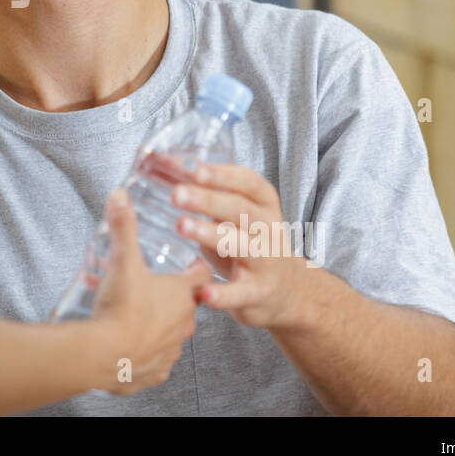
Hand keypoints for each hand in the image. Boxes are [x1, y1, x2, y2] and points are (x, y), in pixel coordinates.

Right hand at [91, 188, 209, 394]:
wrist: (104, 355)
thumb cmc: (121, 308)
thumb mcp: (122, 261)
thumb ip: (123, 227)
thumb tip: (121, 196)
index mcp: (183, 295)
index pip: (203, 276)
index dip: (195, 267)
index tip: (189, 262)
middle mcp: (184, 323)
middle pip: (187, 305)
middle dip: (173, 297)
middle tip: (152, 286)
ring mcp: (171, 351)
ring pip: (172, 333)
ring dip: (159, 324)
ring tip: (136, 314)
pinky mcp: (156, 372)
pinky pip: (156, 359)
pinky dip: (146, 352)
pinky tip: (129, 344)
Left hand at [151, 155, 307, 329]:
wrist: (287, 288)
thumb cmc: (250, 241)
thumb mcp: (236, 214)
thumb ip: (209, 191)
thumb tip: (167, 162)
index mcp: (264, 204)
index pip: (249, 183)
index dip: (223, 175)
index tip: (196, 171)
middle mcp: (269, 229)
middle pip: (240, 209)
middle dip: (207, 200)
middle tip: (176, 194)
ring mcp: (266, 261)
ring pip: (240, 245)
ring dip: (210, 234)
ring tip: (182, 226)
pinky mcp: (259, 292)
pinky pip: (240, 292)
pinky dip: (223, 294)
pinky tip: (203, 292)